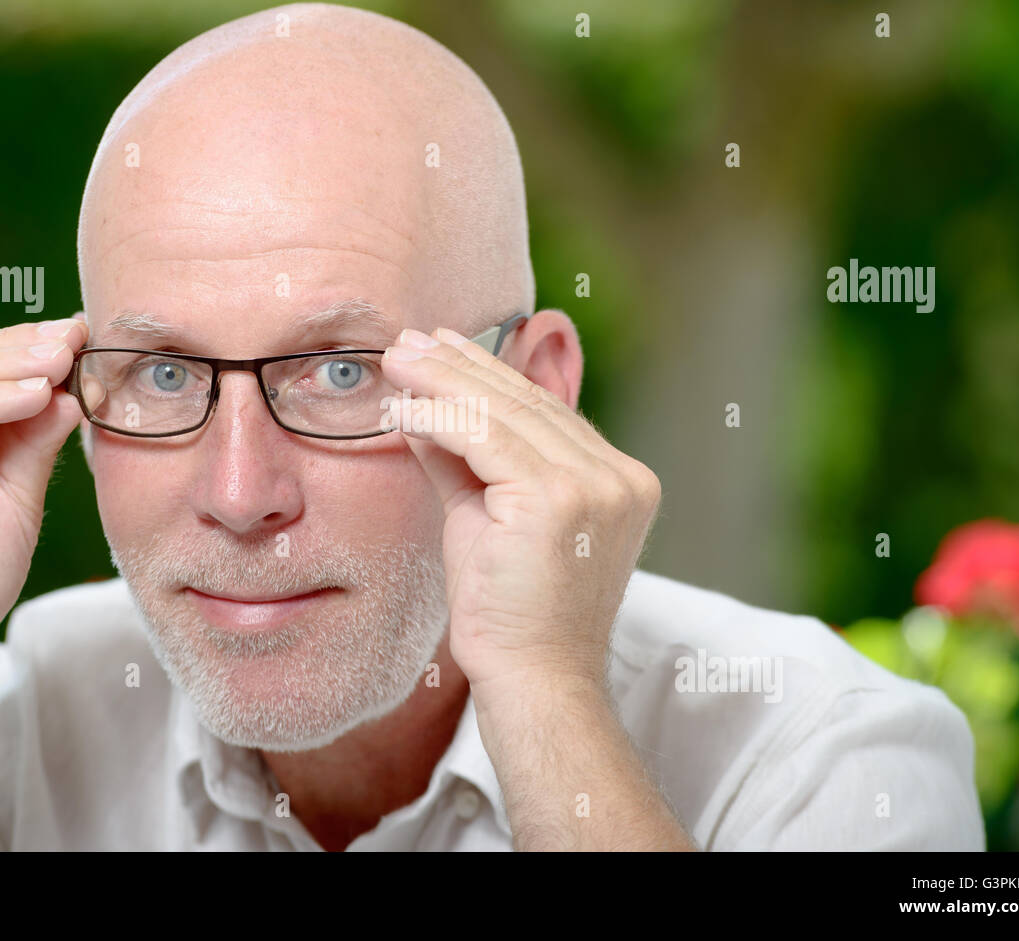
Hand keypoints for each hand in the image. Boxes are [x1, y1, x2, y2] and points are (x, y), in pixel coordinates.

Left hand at [379, 321, 660, 701]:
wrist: (532, 680)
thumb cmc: (510, 611)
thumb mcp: (488, 517)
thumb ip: (464, 461)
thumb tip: (422, 408)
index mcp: (620, 480)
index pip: (545, 411)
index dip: (490, 373)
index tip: (443, 347)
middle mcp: (620, 478)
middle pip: (527, 402)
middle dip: (461, 364)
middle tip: (411, 339)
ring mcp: (596, 487)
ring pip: (504, 413)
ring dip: (442, 380)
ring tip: (398, 358)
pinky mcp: (558, 501)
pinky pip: (485, 440)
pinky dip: (438, 418)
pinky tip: (403, 407)